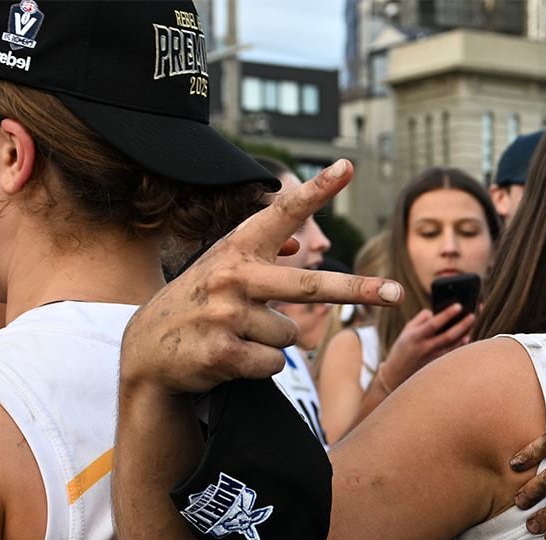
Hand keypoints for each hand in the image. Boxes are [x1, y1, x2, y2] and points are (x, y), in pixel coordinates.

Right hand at [121, 160, 400, 395]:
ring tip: (236, 335)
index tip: (347, 166)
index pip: (281, 214)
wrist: (147, 352)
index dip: (316, 190)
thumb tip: (299, 244)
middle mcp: (232, 276)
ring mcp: (225, 314)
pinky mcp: (222, 352)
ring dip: (272, 342)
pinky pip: (275, 363)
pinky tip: (230, 357)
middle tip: (398, 293)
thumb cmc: (198, 305)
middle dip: (358, 290)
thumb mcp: (222, 270)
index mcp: (236, 249)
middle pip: (310, 284)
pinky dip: (261, 366)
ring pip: (290, 334)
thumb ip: (261, 258)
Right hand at [380, 302, 476, 387]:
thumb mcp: (406, 332)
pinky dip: (461, 345)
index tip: (459, 305)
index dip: (447, 314)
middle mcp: (426, 348)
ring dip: (465, 334)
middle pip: (449, 336)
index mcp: (416, 337)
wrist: (396, 375)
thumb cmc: (402, 350)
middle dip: (463, 324)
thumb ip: (420, 320)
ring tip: (474, 322)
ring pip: (454, 346)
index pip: (434, 324)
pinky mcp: (439, 366)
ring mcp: (434, 358)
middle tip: (473, 314)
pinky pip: (453, 353)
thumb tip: (433, 311)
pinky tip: (468, 337)